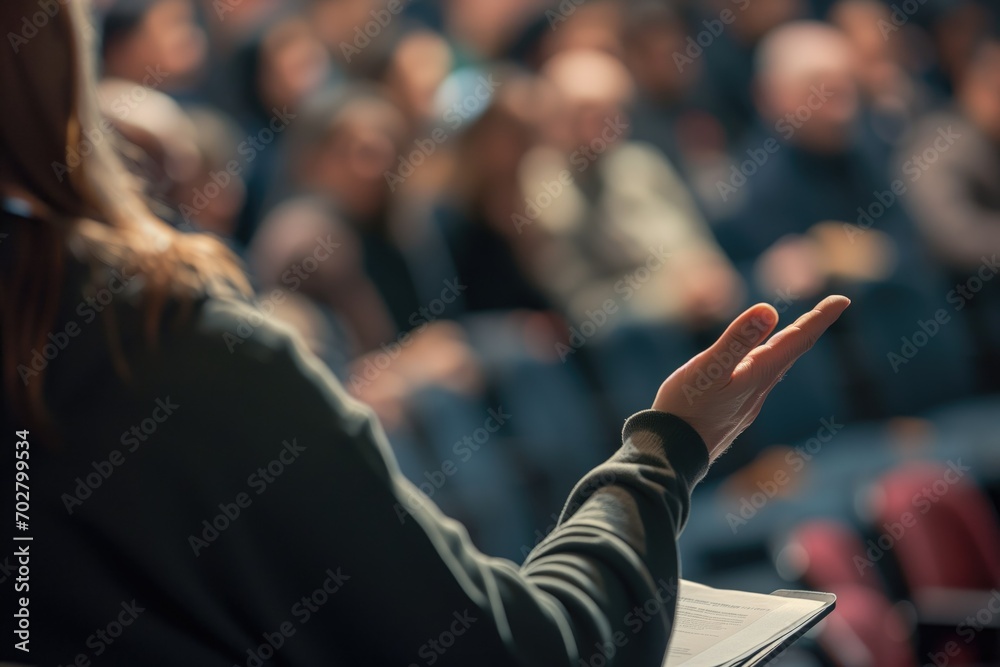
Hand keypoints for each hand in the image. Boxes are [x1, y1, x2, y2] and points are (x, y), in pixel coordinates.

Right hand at [652, 295, 849, 461]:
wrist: (673, 455)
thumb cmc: (686, 409)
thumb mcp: (709, 368)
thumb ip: (737, 340)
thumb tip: (769, 310)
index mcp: (758, 374)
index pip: (797, 339)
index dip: (820, 317)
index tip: (843, 299)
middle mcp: (759, 389)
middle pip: (791, 352)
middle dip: (810, 327)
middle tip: (831, 306)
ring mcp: (747, 403)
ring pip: (775, 367)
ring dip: (790, 345)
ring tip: (799, 330)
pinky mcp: (733, 412)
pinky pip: (759, 379)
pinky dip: (768, 361)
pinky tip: (757, 365)